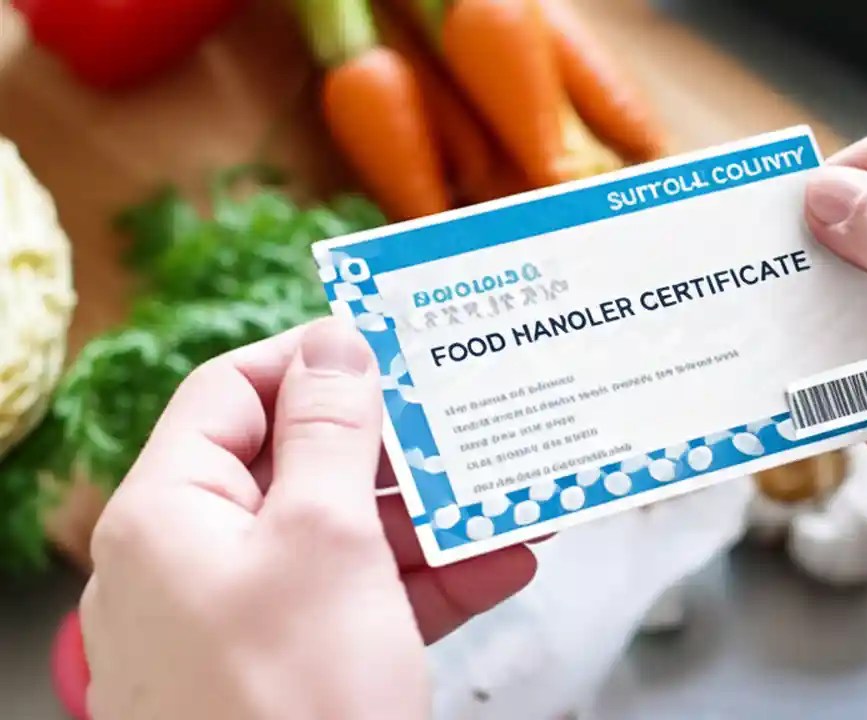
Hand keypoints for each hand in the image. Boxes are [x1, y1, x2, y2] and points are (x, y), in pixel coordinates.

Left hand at [81, 319, 536, 719]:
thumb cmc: (293, 700)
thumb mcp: (324, 540)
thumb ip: (330, 431)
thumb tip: (336, 344)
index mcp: (172, 512)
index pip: (233, 393)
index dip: (312, 358)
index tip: (391, 341)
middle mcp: (198, 560)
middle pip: (299, 465)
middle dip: (395, 445)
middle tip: (466, 415)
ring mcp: (248, 619)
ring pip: (343, 536)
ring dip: (431, 514)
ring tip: (509, 489)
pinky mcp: (297, 667)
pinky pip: (364, 600)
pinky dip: (431, 579)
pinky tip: (505, 560)